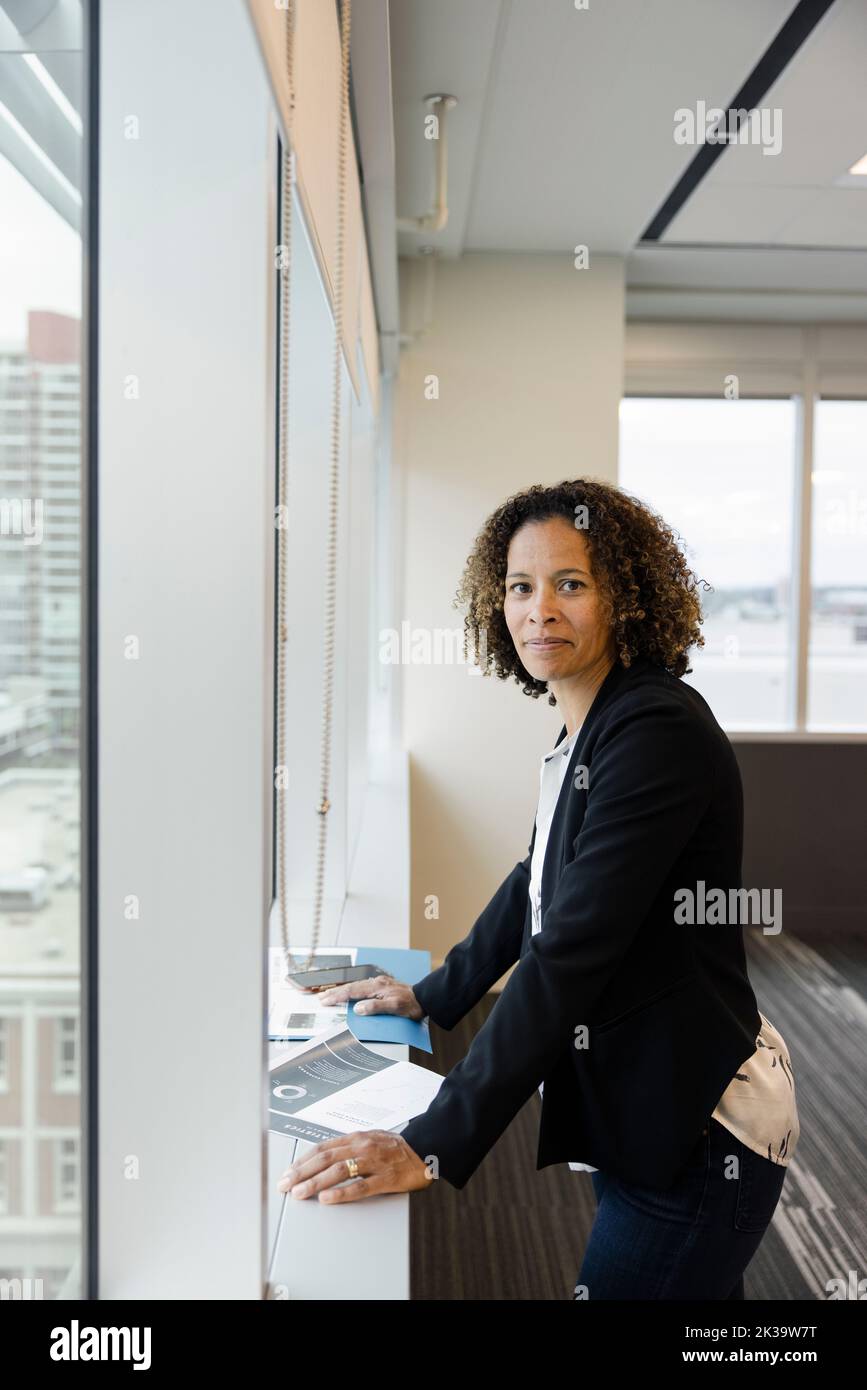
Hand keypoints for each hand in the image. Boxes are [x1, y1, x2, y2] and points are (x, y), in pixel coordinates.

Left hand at [278, 1130, 434, 1202]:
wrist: (428, 1149)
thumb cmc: (397, 1148)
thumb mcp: (370, 1140)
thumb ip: (349, 1148)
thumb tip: (323, 1158)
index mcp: (356, 1138)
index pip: (322, 1148)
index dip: (302, 1161)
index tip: (287, 1172)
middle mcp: (362, 1147)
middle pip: (325, 1159)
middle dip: (301, 1172)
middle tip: (285, 1185)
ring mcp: (374, 1162)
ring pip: (338, 1171)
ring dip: (314, 1182)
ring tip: (299, 1193)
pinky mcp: (386, 1178)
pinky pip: (360, 1186)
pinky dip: (341, 1192)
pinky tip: (327, 1198)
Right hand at [317, 973, 423, 1019]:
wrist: (426, 998)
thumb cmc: (412, 1004)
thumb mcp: (394, 1008)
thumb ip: (375, 1007)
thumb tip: (358, 1008)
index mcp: (377, 987)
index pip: (352, 991)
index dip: (337, 996)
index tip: (325, 1000)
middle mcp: (377, 983)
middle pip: (351, 986)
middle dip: (335, 991)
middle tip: (322, 997)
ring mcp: (380, 984)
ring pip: (356, 986)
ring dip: (343, 990)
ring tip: (331, 994)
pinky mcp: (383, 986)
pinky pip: (363, 987)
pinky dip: (352, 990)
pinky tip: (351, 992)